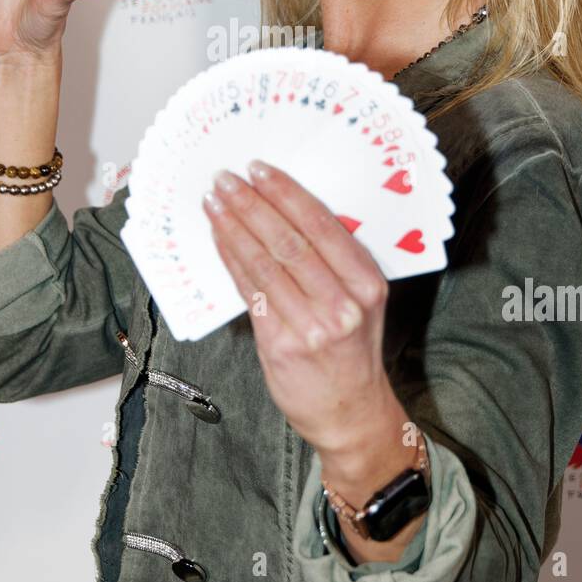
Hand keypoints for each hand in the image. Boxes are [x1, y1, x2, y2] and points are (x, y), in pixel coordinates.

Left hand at [201, 159, 397, 453]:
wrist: (350, 412)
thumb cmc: (352, 351)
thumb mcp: (363, 302)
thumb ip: (336, 263)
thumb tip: (285, 213)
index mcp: (367, 283)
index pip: (322, 226)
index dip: (287, 194)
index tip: (261, 170)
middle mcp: (342, 303)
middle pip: (289, 240)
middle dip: (252, 204)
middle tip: (227, 179)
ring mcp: (310, 325)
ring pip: (264, 263)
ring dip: (234, 227)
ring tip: (214, 202)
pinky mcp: (280, 344)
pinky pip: (250, 291)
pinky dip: (231, 260)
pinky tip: (219, 239)